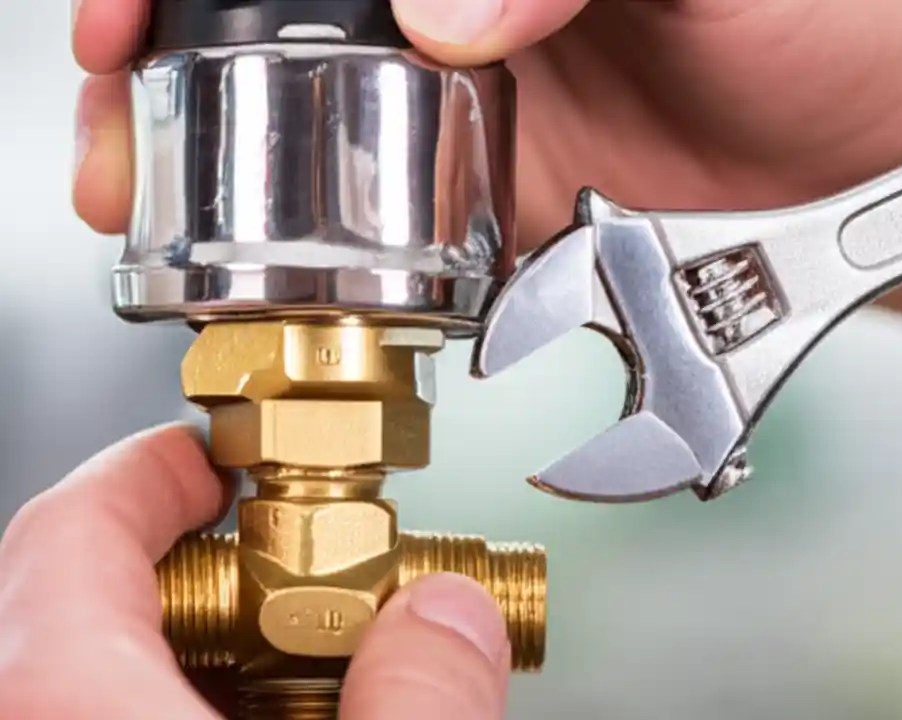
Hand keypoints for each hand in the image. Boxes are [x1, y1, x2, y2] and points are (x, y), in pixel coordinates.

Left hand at [0, 425, 510, 718]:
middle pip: (73, 606)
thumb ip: (424, 696)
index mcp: (69, 713)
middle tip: (278, 561)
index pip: (68, 535)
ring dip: (200, 656)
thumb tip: (449, 618)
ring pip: (85, 684)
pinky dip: (186, 712)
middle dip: (198, 568)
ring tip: (300, 663)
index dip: (143, 472)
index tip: (202, 459)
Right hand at [69, 4, 901, 465]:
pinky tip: (305, 272)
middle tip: (121, 142)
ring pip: (317, 133)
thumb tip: (443, 9)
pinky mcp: (517, 203)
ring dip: (234, 178)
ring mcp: (481, 107)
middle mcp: (464, 11)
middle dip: (177, 79)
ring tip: (172, 220)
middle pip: (282, 33)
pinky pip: (403, 230)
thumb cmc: (841, 9)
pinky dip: (340, 255)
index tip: (128, 18)